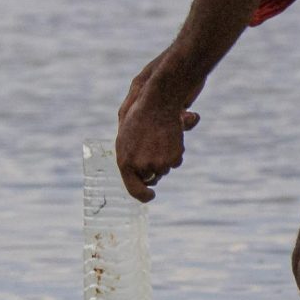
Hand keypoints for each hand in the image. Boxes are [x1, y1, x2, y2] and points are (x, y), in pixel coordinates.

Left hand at [115, 70, 201, 203]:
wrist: (157, 104)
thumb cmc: (138, 120)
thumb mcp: (125, 141)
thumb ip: (129, 161)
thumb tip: (140, 179)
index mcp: (125, 163)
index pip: (134, 190)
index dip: (143, 195)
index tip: (150, 195)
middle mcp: (141, 167)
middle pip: (151, 178)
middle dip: (152, 169)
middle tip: (151, 149)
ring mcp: (158, 164)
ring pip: (163, 170)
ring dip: (163, 160)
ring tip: (158, 140)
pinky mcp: (173, 159)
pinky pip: (175, 163)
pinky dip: (174, 154)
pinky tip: (169, 139)